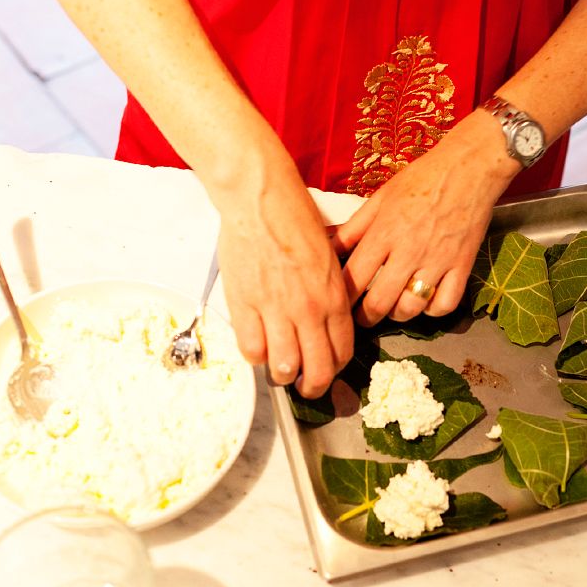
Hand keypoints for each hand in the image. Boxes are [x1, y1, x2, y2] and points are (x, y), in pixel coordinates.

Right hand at [213, 172, 354, 398]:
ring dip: (282, 376)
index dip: (334, 370)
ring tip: (279, 370)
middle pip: (317, 371)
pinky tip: (257, 346)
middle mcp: (309, 309)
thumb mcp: (328, 257)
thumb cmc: (295, 219)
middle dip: (313, 387)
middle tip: (305, 386)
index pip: (342, 352)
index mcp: (334, 297)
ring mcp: (276, 309)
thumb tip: (327, 322)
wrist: (260, 199)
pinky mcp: (245, 304)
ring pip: (283, 368)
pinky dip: (255, 356)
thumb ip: (330, 293)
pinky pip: (252, 350)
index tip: (326, 370)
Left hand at [332, 110, 519, 325]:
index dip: (343, 299)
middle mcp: (409, 250)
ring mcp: (438, 260)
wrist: (470, 167)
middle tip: (363, 317)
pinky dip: (433, 310)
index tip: (340, 305)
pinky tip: (426, 301)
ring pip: (411, 308)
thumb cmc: (422, 178)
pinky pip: (445, 304)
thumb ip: (354, 228)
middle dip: (366, 317)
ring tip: (393, 308)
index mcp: (385, 232)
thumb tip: (328, 248)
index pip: (354, 278)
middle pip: (379, 302)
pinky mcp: (462, 266)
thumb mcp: (381, 197)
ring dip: (397, 314)